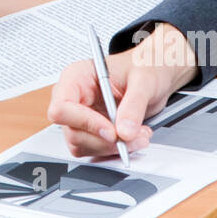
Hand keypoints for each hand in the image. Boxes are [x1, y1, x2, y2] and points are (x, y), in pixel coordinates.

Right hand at [46, 23, 197, 158]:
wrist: (154, 75)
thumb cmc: (143, 67)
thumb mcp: (143, 80)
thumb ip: (133, 105)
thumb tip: (124, 132)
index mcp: (76, 77)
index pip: (63, 107)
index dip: (85, 123)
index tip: (111, 132)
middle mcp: (74, 97)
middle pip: (72, 132)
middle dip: (105, 141)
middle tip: (132, 137)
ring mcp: (81, 116)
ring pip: (82, 146)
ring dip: (112, 148)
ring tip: (138, 135)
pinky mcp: (91, 131)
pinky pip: (94, 150)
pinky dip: (115, 150)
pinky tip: (132, 138)